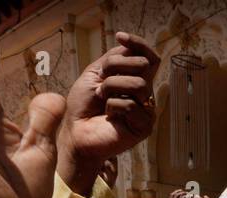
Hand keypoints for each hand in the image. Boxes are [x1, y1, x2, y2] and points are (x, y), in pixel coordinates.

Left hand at [56, 32, 160, 195]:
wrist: (77, 132)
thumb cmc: (83, 106)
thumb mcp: (94, 74)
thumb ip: (112, 60)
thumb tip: (127, 45)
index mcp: (134, 80)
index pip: (149, 58)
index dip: (139, 44)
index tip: (120, 37)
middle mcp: (144, 94)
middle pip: (143, 65)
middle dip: (115, 67)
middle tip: (100, 83)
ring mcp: (146, 110)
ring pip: (139, 84)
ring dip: (112, 88)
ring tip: (103, 100)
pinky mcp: (144, 127)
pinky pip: (131, 105)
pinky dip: (113, 107)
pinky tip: (110, 117)